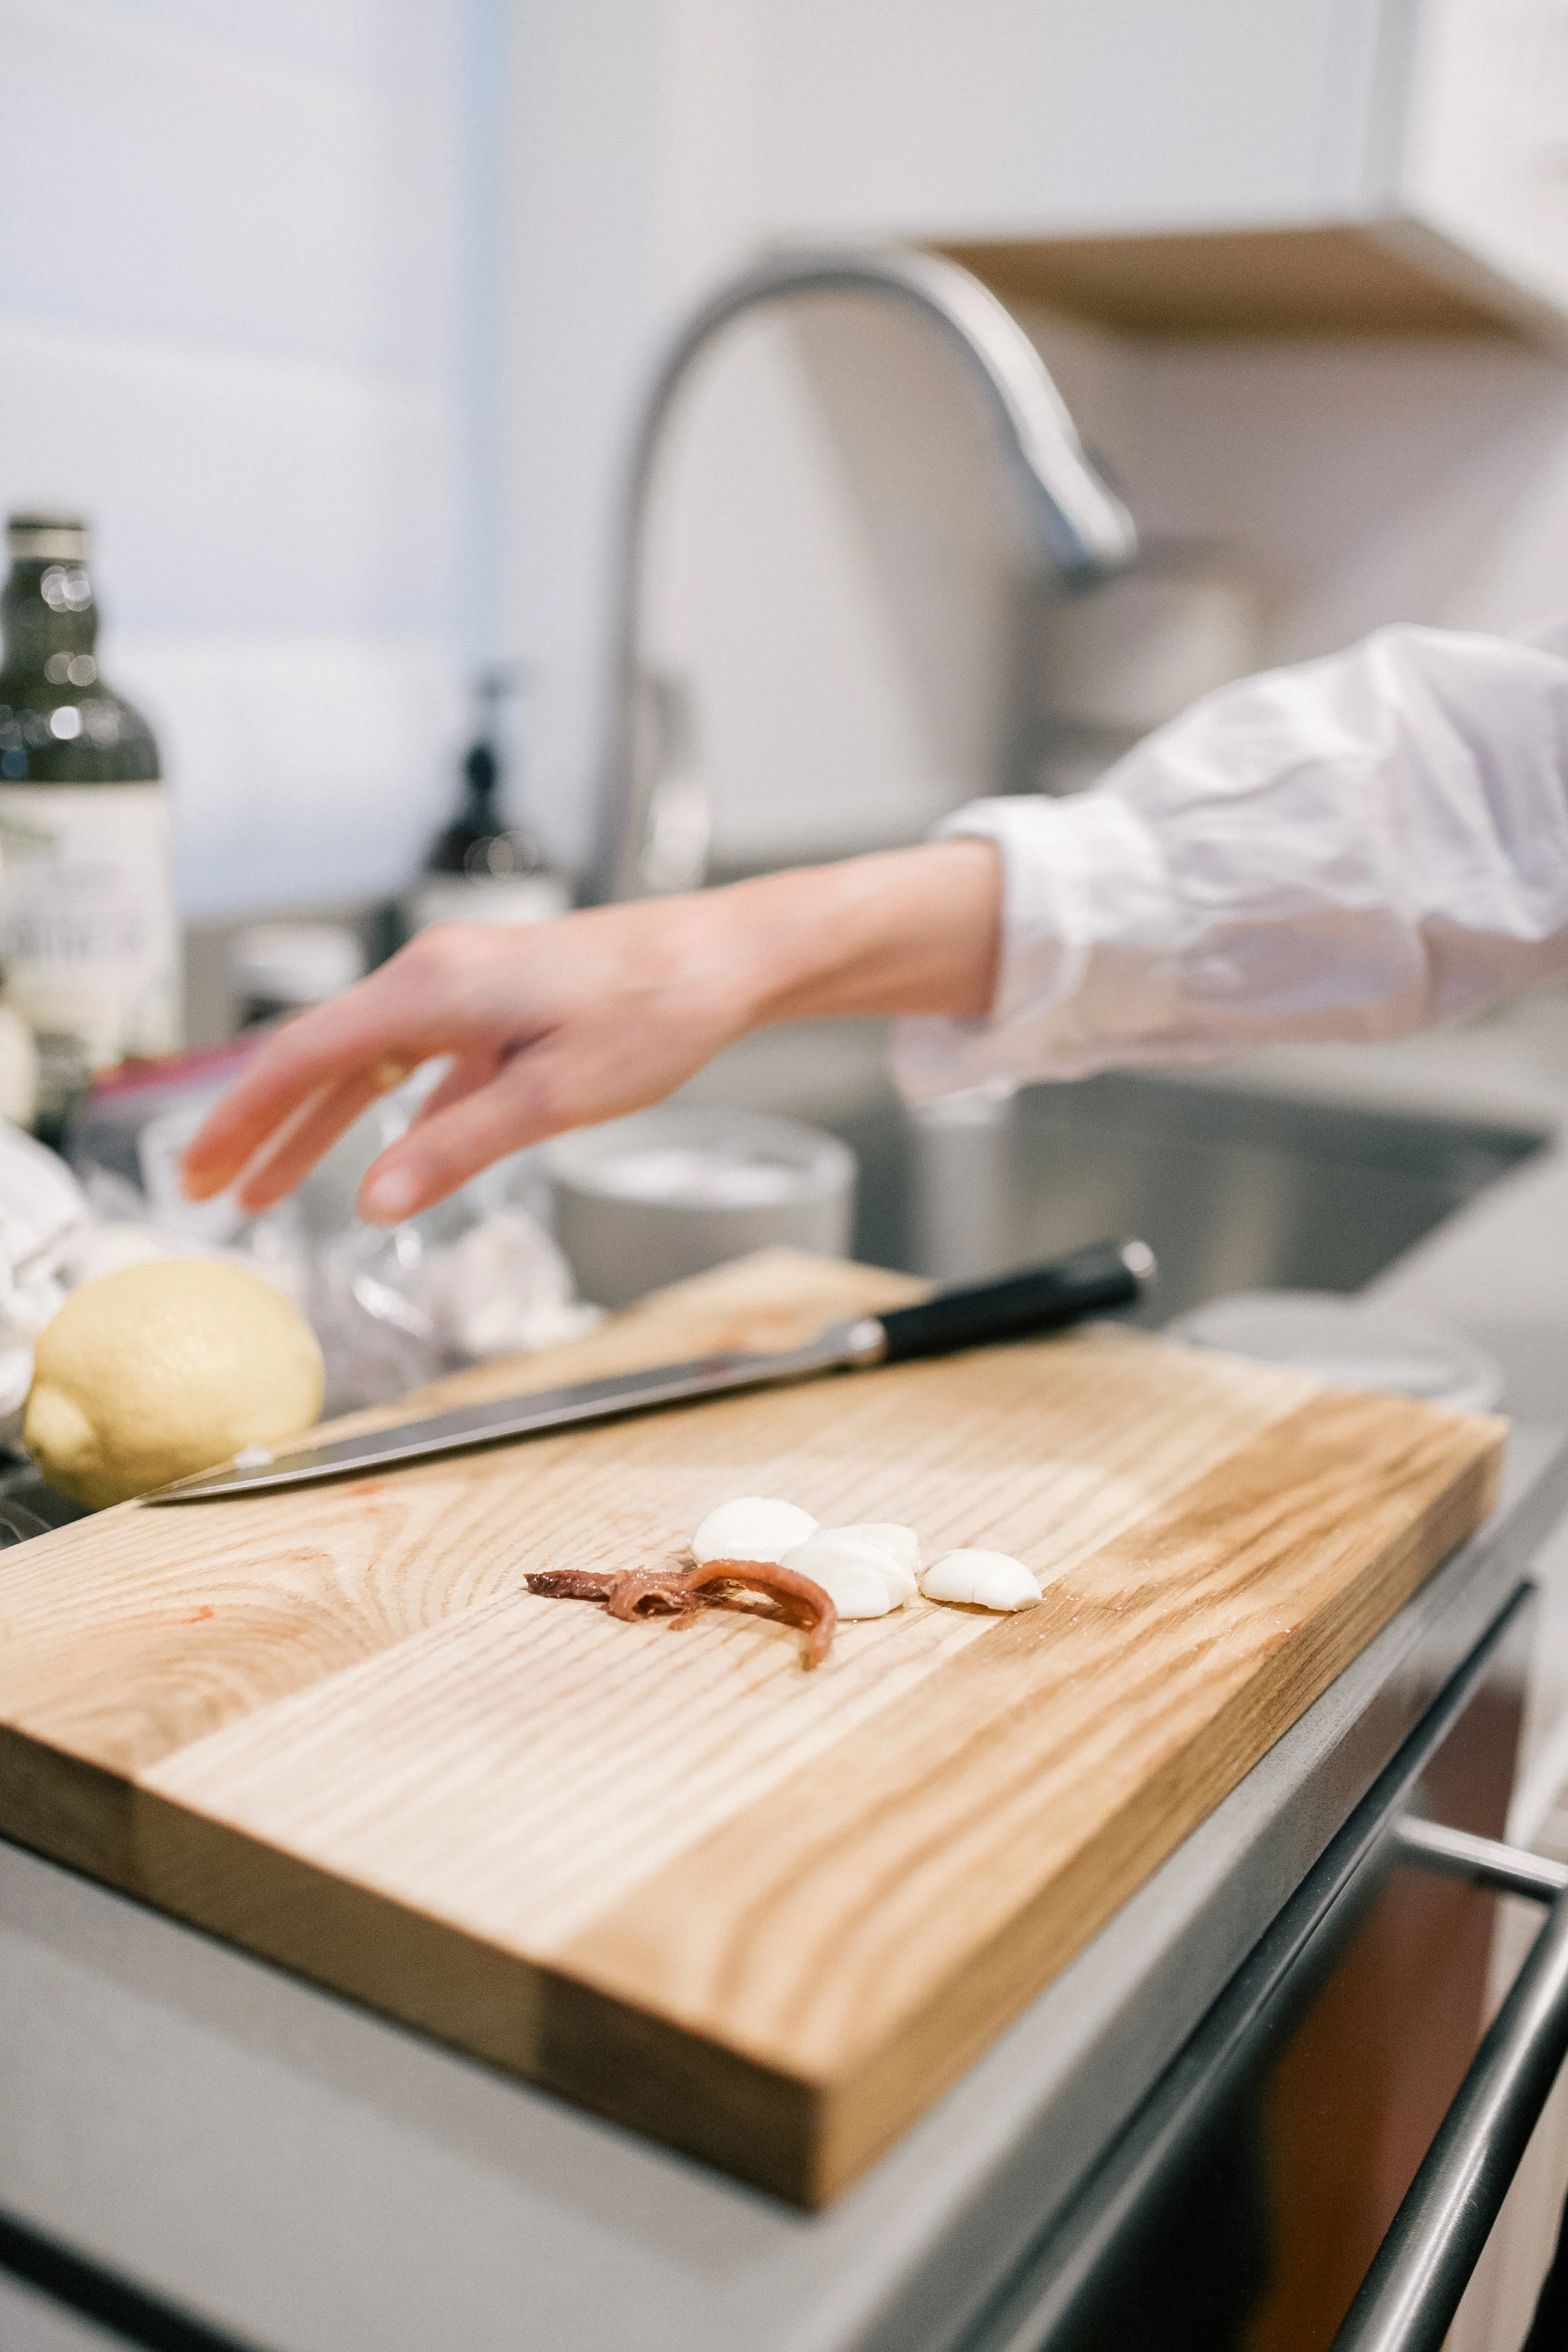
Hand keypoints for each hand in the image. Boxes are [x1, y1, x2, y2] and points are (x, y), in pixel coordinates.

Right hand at [179, 840, 1000, 1224]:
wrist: (726, 957)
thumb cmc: (653, 1013)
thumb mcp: (554, 1097)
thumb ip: (458, 1149)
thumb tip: (373, 1203)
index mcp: (433, 990)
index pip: (304, 1057)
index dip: (242, 1119)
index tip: (199, 1172)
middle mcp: (434, 979)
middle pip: (319, 1059)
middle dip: (258, 1127)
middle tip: (206, 1192)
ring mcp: (465, 991)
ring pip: (366, 1067)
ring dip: (318, 1129)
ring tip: (269, 1192)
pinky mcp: (498, 1009)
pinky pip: (418, 1067)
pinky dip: (387, 1116)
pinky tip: (379, 1165)